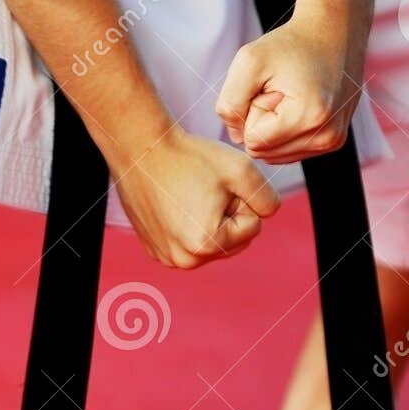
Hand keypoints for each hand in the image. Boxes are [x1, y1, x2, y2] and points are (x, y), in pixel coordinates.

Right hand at [112, 130, 280, 268]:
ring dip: (209, 221)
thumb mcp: (241, 170)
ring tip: (189, 195)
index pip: (252, 227)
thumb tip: (268, 215)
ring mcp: (167, 258)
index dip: (242, 200)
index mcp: (208, 244)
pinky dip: (188, 225)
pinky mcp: (154, 250)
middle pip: (232, 241)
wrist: (140, 149)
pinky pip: (187, 243)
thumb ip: (267, 199)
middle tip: (204, 189)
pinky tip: (174, 203)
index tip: (218, 184)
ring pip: (211, 243)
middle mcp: (185, 260)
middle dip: (228, 216)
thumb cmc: (189, 157)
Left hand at [215, 14, 365, 164]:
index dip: (252, 110)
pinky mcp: (334, 140)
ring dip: (273, 126)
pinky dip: (285, 129)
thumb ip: (229, 103)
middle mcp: (327, 137)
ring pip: (275, 154)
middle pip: (264, 151)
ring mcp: (333, 141)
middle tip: (280, 88)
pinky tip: (298, 103)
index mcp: (309, 119)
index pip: (252, 141)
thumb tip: (236, 137)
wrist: (332, 30)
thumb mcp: (248, 61)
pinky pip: (290, 150)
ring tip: (290, 94)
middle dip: (262, 121)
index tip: (270, 85)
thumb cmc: (289, 43)